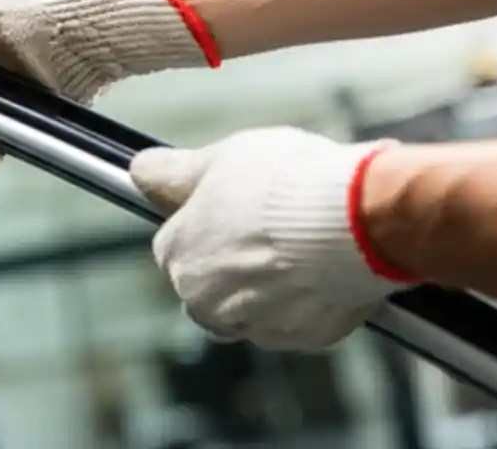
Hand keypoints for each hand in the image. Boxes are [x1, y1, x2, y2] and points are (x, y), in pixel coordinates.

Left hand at [130, 127, 416, 350]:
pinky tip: (325, 267)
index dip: (206, 225)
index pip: (176, 247)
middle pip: (210, 284)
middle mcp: (205, 301)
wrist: (358, 219)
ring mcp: (255, 325)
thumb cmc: (285, 184)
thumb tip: (139, 170)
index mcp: (177, 257)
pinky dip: (309, 300)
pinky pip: (298, 321)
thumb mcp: (221, 158)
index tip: (233, 210)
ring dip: (269, 286)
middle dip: (235, 262)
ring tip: (301, 247)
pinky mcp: (304, 338)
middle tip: (272, 227)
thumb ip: (174, 171)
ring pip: (251, 309)